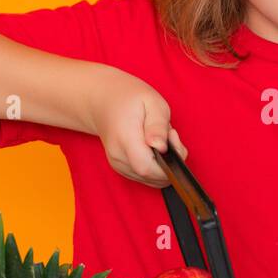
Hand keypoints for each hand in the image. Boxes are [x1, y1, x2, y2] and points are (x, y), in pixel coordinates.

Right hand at [87, 65, 187, 186]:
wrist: (104, 101)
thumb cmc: (130, 98)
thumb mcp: (151, 102)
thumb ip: (158, 126)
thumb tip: (161, 147)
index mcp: (124, 139)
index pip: (146, 168)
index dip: (167, 163)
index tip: (173, 140)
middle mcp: (118, 157)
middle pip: (151, 176)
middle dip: (170, 162)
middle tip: (170, 135)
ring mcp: (118, 165)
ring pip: (151, 179)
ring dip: (164, 164)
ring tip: (161, 139)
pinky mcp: (122, 168)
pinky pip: (146, 177)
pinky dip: (156, 166)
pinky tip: (155, 147)